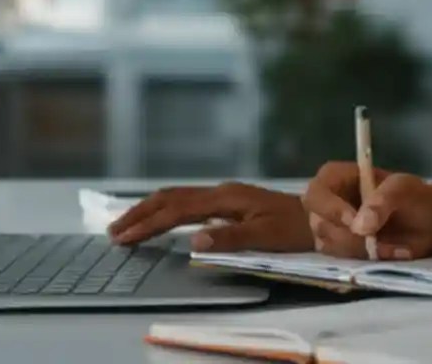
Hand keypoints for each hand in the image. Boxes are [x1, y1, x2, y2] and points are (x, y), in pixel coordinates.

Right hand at [106, 182, 313, 252]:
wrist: (318, 216)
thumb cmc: (294, 229)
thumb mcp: (265, 236)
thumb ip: (229, 238)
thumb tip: (193, 240)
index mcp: (225, 198)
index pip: (176, 210)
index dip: (147, 223)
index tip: (124, 236)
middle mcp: (220, 191)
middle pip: (169, 197)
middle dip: (139, 213)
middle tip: (113, 231)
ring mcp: (223, 194)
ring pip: (176, 196)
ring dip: (149, 210)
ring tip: (126, 225)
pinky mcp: (227, 201)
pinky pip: (187, 202)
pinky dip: (165, 210)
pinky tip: (158, 219)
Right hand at [301, 162, 431, 260]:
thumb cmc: (414, 196)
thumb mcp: (403, 189)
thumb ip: (382, 202)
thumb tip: (359, 226)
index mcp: (334, 178)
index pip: (317, 194)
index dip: (331, 209)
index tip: (355, 222)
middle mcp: (326, 205)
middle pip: (320, 225)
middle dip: (349, 238)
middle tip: (379, 243)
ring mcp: (332, 230)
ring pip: (330, 248)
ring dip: (362, 252)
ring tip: (395, 247)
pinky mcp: (342, 252)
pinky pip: (343, 263)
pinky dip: (369, 263)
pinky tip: (393, 254)